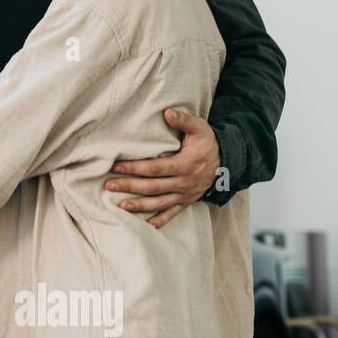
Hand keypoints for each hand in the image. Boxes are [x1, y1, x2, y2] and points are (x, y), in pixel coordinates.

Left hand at [104, 108, 219, 228]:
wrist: (228, 161)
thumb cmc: (209, 143)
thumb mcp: (200, 128)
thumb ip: (183, 120)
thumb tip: (167, 112)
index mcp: (185, 164)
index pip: (154, 168)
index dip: (134, 168)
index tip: (115, 166)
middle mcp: (184, 182)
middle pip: (152, 187)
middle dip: (129, 187)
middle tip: (108, 185)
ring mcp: (186, 194)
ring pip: (160, 203)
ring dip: (140, 206)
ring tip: (120, 207)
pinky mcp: (187, 201)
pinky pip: (172, 213)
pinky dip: (160, 220)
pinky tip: (146, 226)